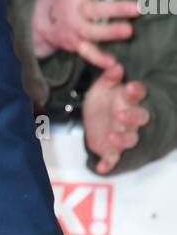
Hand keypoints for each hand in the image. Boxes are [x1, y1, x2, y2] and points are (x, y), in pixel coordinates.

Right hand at [31, 0, 141, 69]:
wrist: (33, 23)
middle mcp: (73, 11)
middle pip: (97, 9)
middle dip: (118, 8)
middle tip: (138, 8)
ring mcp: (74, 30)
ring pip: (92, 32)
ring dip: (110, 32)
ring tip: (129, 31)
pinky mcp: (75, 45)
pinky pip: (87, 54)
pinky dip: (98, 60)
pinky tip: (113, 62)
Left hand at [82, 59, 149, 173]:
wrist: (94, 120)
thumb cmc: (103, 101)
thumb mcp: (102, 87)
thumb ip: (108, 77)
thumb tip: (115, 66)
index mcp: (127, 100)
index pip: (138, 94)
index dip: (136, 91)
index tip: (130, 87)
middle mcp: (129, 118)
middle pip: (139, 118)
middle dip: (132, 117)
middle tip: (121, 114)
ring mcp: (122, 135)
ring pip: (130, 139)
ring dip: (123, 139)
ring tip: (113, 137)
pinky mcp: (112, 150)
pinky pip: (113, 158)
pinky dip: (108, 164)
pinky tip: (101, 168)